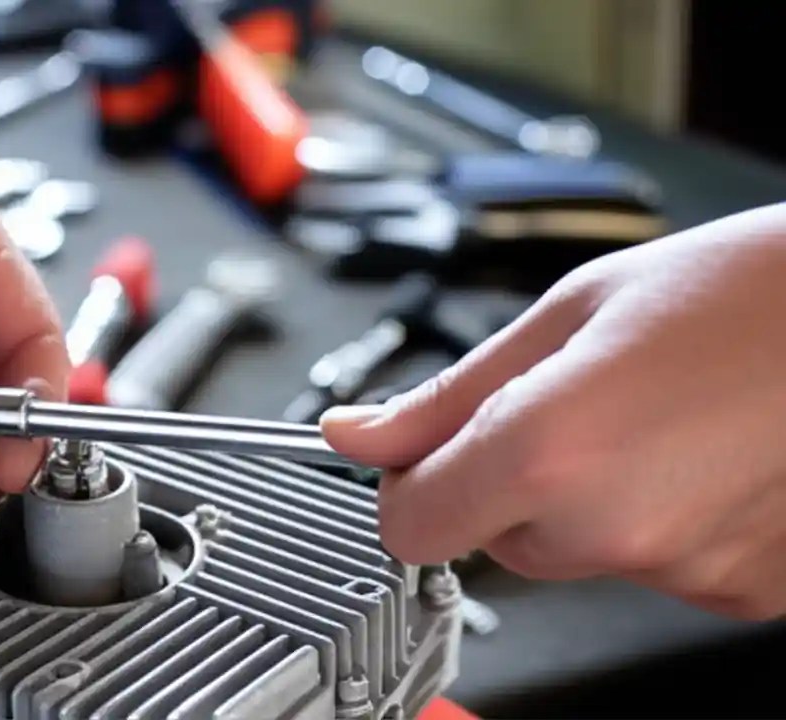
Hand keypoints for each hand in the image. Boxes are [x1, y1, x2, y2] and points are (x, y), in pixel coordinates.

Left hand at [322, 203, 785, 620]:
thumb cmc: (748, 292)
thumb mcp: (571, 312)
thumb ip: (447, 394)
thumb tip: (356, 434)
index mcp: (548, 450)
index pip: (408, 528)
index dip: (409, 485)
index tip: (430, 452)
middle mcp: (609, 528)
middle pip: (491, 538)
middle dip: (508, 479)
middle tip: (578, 403)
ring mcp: (681, 571)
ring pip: (574, 552)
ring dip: (588, 498)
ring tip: (657, 419)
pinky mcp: (740, 594)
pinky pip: (655, 565)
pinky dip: (661, 519)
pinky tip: (705, 456)